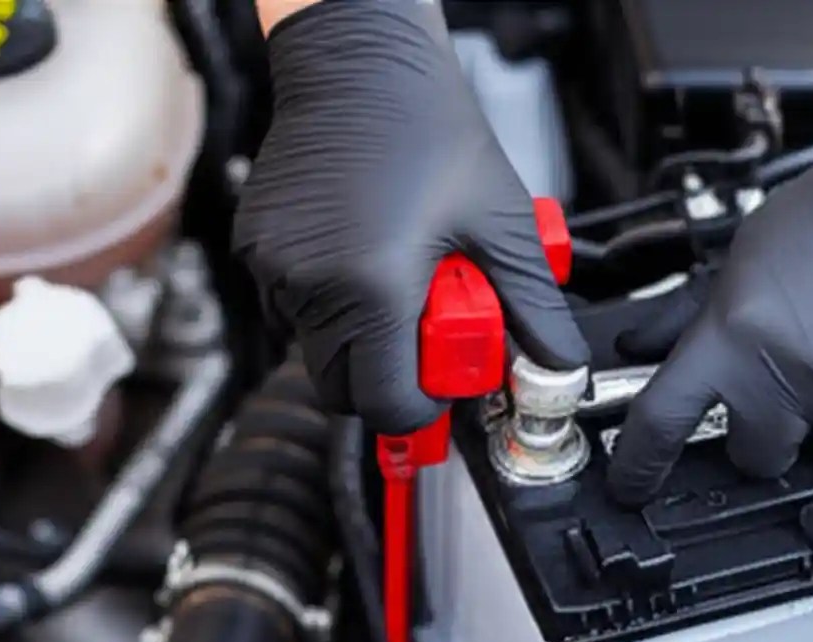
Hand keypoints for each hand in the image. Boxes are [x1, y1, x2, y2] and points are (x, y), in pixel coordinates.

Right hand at [234, 1, 587, 434]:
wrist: (362, 62)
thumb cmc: (431, 129)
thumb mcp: (502, 226)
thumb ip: (534, 310)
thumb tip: (557, 370)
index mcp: (372, 287)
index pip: (386, 403)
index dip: (420, 409)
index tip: (443, 387)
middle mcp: (312, 285)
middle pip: (342, 389)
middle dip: (388, 379)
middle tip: (425, 330)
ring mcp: (274, 267)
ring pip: (314, 351)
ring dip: (358, 339)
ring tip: (395, 276)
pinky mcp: (254, 248)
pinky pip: (289, 310)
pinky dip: (326, 306)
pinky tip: (360, 257)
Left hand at [608, 29, 812, 507]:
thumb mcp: (742, 255)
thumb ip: (687, 312)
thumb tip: (637, 348)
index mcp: (729, 334)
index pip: (661, 420)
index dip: (639, 466)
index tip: (632, 488)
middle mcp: (784, 371)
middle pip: (757, 459)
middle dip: (768, 436)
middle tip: (788, 392)